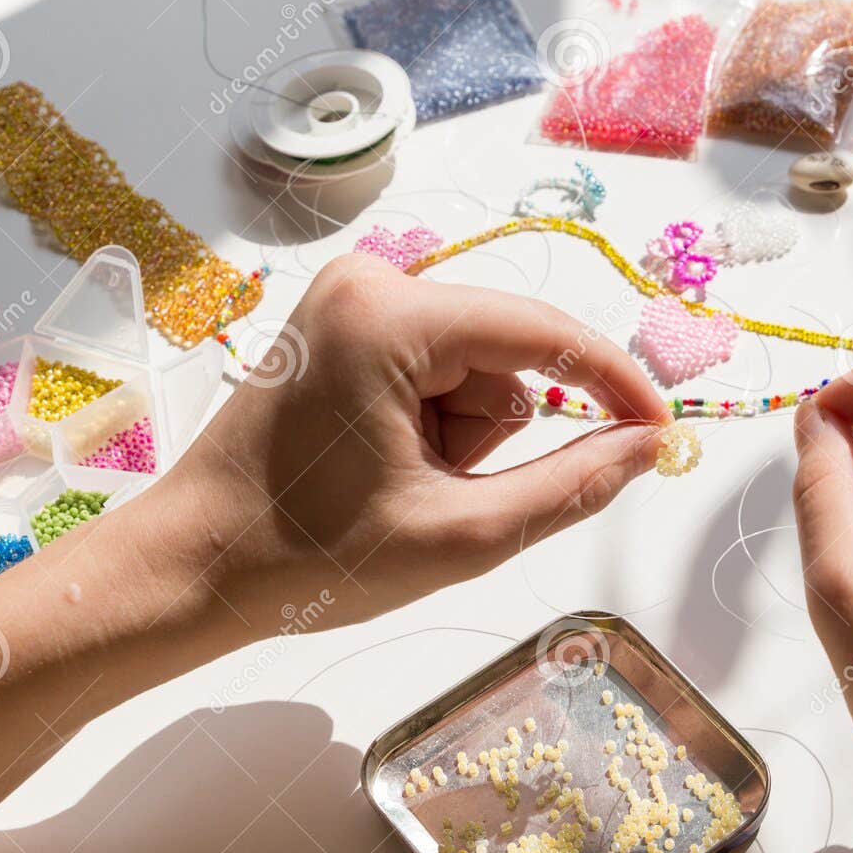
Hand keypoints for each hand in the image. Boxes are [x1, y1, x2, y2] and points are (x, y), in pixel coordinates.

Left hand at [0, 255, 670, 852]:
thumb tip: (648, 446)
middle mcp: (369, 284)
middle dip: (493, 436)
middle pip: (506, 356)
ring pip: (476, 369)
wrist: (189, 568)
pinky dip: (434, 428)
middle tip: (438, 499)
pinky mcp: (340, 328)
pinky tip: (383, 469)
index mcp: (389, 319)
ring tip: (402, 488)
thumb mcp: (460, 536)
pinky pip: (436, 370)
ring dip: (463, 439)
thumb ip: (570, 487)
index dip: (613, 382)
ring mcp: (349, 301)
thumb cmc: (308, 557)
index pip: (541, 333)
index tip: (663, 429)